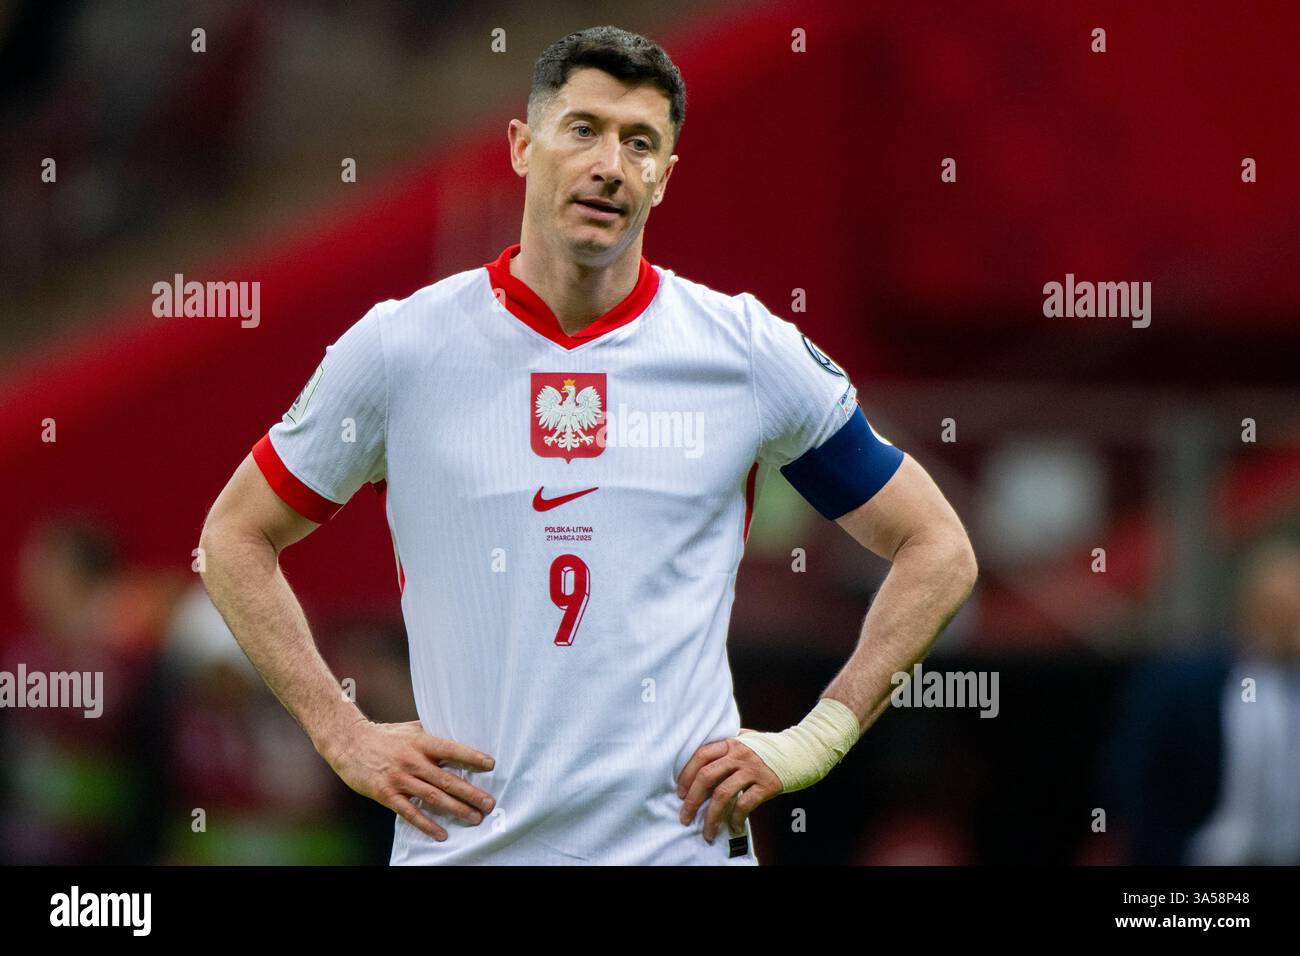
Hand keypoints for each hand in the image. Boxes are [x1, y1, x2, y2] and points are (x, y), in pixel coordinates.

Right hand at [326, 719, 495, 841]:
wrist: (348, 742)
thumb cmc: (384, 735)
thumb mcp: (410, 728)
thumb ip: (432, 734)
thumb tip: (459, 735)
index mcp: (421, 741)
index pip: (451, 749)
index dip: (471, 757)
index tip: (491, 764)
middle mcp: (412, 760)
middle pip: (446, 779)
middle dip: (471, 793)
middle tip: (490, 803)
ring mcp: (399, 779)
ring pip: (432, 797)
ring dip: (455, 809)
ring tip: (474, 818)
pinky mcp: (386, 794)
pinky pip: (410, 813)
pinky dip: (426, 825)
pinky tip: (442, 834)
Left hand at [676, 729, 782, 843]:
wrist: (801, 751)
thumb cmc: (770, 747)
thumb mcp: (747, 738)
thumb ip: (727, 744)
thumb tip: (701, 758)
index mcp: (731, 743)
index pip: (701, 756)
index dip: (687, 775)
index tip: (680, 793)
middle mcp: (740, 754)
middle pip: (707, 776)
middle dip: (692, 800)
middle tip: (684, 817)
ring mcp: (753, 769)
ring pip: (723, 794)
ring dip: (711, 816)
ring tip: (707, 832)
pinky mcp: (767, 784)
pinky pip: (745, 804)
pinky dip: (736, 818)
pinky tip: (733, 827)